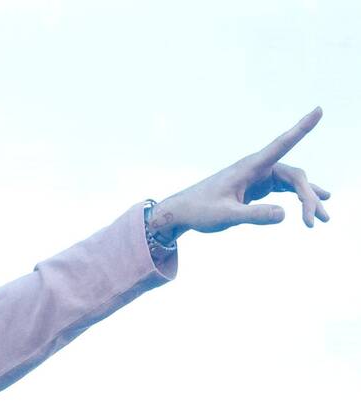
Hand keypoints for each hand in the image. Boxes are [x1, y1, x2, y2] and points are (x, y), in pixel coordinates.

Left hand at [151, 107, 330, 240]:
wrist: (183, 212)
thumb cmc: (200, 211)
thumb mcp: (226, 216)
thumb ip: (253, 215)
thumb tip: (284, 215)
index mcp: (250, 167)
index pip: (281, 144)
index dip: (301, 128)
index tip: (318, 111)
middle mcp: (258, 168)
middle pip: (294, 177)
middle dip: (308, 197)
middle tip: (317, 220)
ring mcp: (259, 177)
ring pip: (292, 184)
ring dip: (307, 200)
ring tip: (324, 218)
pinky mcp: (258, 187)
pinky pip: (285, 189)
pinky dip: (298, 198)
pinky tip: (312, 206)